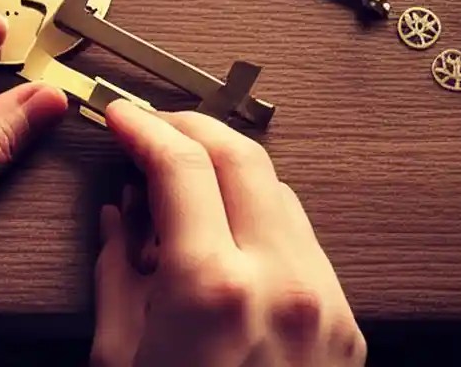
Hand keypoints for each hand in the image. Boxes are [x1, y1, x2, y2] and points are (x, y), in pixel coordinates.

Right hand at [91, 102, 364, 366]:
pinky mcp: (345, 326)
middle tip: (155, 130)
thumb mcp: (119, 359)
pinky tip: (227, 238)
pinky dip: (261, 223)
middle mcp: (280, 284)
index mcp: (213, 289)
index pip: (181, 165)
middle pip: (242, 157)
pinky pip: (304, 245)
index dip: (145, 129)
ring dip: (229, 173)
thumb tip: (117, 224)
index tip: (123, 118)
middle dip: (192, 128)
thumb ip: (115, 278)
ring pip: (280, 193)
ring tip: (186, 190)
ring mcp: (322, 303)